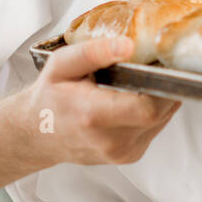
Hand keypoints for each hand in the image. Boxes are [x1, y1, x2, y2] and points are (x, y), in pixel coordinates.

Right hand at [17, 35, 180, 166]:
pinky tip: (133, 100)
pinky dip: (152, 111)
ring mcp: (122, 153)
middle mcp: (110, 141)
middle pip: (160, 112)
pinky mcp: (130, 155)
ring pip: (162, 119)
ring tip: (138, 83)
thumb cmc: (50, 98)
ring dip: (159, 98)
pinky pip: (155, 128)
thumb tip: (127, 45)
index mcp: (94, 116)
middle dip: (163, 87)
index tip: (159, 65)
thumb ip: (93, 52)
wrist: (38, 134)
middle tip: (152, 68)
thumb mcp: (61, 65)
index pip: (147, 108)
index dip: (162, 85)